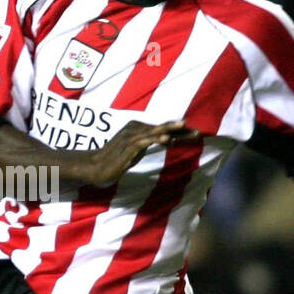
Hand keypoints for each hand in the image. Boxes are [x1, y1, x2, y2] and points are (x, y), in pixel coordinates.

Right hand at [79, 120, 200, 186]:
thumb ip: (150, 143)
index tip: (196, 134)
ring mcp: (130, 137)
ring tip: (184, 126)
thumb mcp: (137, 150)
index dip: (180, 131)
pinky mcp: (126, 147)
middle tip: (198, 132)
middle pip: (162, 128)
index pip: (162, 128)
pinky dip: (155, 139)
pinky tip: (166, 140)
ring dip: (170, 129)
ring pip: (154, 131)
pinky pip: (143, 141)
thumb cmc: (115, 160)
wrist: (95, 167)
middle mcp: (135, 129)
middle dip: (180, 130)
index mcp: (138, 129)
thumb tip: (168, 139)